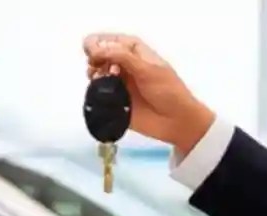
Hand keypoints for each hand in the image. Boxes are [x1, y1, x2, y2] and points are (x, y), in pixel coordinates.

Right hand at [82, 33, 214, 154]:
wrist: (176, 121)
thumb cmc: (168, 91)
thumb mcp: (148, 69)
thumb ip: (123, 58)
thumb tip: (97, 50)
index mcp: (136, 53)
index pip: (113, 41)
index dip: (100, 42)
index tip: (90, 48)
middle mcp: (126, 66)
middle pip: (101, 56)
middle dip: (94, 58)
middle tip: (95, 66)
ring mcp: (120, 84)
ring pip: (98, 74)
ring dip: (94, 74)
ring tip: (98, 79)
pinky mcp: (115, 102)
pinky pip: (99, 94)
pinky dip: (95, 91)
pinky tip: (98, 91)